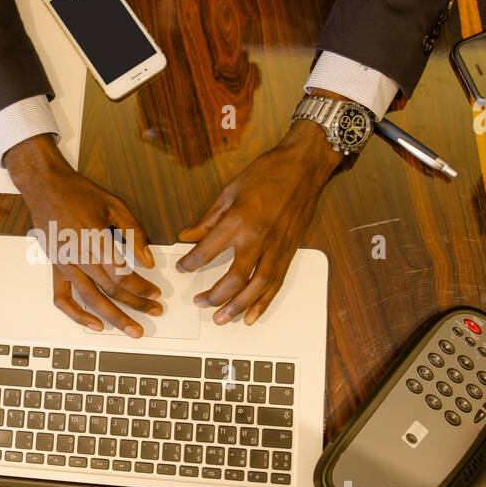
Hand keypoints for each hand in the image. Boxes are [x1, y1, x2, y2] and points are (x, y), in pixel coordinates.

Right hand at [6, 135, 161, 336]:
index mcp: (94, 240)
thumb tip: (147, 259)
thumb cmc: (77, 193)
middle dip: (135, 304)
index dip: (141, 287)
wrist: (45, 187)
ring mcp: (65, 265)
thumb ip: (133, 233)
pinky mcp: (56, 268)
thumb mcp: (114, 205)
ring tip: (131, 329)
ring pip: (90, 299)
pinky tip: (94, 324)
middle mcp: (78, 256)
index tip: (155, 292)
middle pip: (110, 290)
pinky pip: (62, 298)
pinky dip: (77, 315)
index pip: (122, 274)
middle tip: (153, 312)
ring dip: (112, 317)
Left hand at [176, 119, 342, 324]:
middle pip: (234, 279)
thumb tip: (187, 236)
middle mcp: (258, 239)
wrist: (303, 168)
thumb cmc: (268, 174)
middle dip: (214, 296)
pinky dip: (263, 302)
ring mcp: (276, 248)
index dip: (191, 263)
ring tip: (221, 318)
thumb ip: (208, 220)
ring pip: (256, 287)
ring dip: (237, 306)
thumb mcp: (229, 191)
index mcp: (238, 221)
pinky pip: (275, 283)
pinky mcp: (289, 252)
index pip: (207, 251)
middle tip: (199, 303)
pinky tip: (251, 315)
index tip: (183, 267)